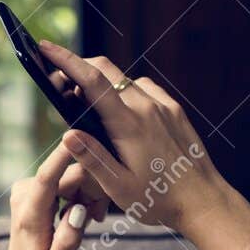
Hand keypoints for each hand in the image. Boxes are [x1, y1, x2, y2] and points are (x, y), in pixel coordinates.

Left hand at [7, 144, 89, 249]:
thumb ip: (68, 243)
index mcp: (28, 218)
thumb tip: (78, 211)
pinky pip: (67, 180)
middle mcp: (23, 198)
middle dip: (91, 189)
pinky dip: (82, 194)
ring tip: (91, 220)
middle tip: (98, 217)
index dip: (61, 156)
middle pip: (66, 175)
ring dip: (88, 194)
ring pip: (70, 176)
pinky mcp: (36, 190)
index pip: (45, 179)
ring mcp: (28, 192)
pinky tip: (83, 215)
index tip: (77, 136)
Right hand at [38, 40, 230, 229]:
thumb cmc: (159, 200)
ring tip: (91, 109)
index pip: (92, 81)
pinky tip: (123, 113)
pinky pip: (145, 89)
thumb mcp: (118, 186)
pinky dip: (126, 92)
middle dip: (79, 68)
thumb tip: (68, 134)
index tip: (45, 48)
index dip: (65, 61)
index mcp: (129, 125)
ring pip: (125, 80)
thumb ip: (92, 158)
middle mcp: (148, 107)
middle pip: (106, 70)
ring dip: (103, 84)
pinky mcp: (175, 111)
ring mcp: (164, 106)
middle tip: (59, 84)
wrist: (205, 202)